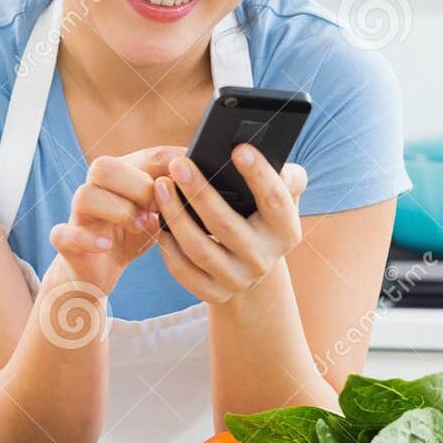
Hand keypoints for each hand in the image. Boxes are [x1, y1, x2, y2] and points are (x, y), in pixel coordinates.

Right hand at [48, 145, 182, 294]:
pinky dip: (86, 238)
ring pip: (85, 194)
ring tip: (142, 227)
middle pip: (104, 165)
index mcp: (122, 177)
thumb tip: (211, 181)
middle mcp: (96, 188)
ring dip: (119, 210)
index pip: (147, 155)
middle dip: (138, 185)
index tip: (195, 174)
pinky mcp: (67, 241)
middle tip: (159, 207)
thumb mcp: (158, 214)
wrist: (95, 270)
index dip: (173, 162)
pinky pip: (63, 233)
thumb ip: (176, 195)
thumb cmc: (131, 235)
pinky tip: (107, 245)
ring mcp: (79, 214)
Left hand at [150, 145, 308, 304]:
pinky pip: (185, 272)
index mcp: (286, 230)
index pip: (275, 200)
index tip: (238, 149)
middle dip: (199, 192)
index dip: (259, 175)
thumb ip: (283, 175)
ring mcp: (239, 280)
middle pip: (226, 225)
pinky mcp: (215, 293)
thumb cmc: (261, 215)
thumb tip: (264, 151)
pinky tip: (157, 221)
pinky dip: (169, 246)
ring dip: (176, 216)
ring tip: (161, 186)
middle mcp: (264, 259)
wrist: (251, 265)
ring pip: (200, 249)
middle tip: (178, 164)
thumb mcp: (280, 198)